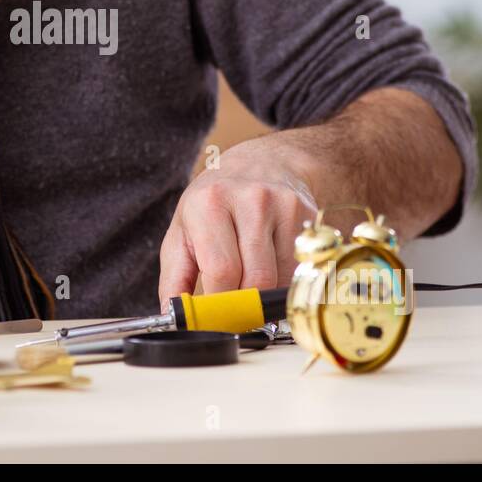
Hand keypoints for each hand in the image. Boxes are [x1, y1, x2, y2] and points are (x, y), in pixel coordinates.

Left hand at [158, 135, 317, 305]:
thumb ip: (173, 278)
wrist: (259, 163)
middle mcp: (250, 200)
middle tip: (234, 307)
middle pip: (256, 280)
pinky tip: (271, 265)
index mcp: (210, 204)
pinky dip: (285, 280)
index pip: (222, 271)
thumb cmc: (214, 203)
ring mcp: (284, 205)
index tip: (216, 317)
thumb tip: (172, 318)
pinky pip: (299, 269)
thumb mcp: (181, 232)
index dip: (220, 304)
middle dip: (244, 304)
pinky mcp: (309, 216)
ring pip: (281, 279)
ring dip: (265, 293)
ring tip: (249, 277)